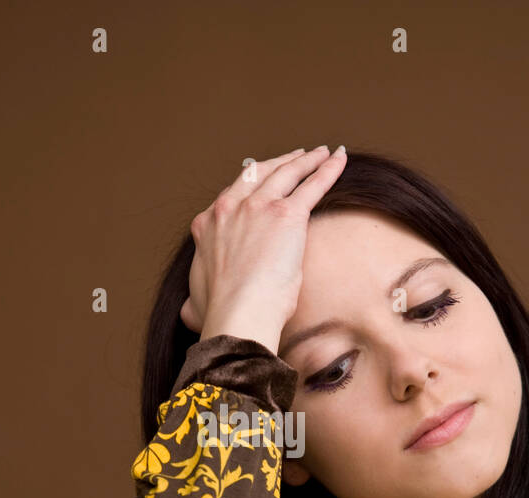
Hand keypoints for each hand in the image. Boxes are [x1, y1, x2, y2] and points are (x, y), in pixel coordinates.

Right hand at [179, 144, 347, 351]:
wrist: (237, 313)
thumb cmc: (220, 313)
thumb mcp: (194, 302)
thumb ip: (194, 299)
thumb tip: (190, 312)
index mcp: (207, 224)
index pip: (231, 195)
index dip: (250, 187)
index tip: (262, 184)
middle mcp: (229, 208)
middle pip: (258, 174)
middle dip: (279, 162)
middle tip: (296, 158)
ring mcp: (257, 207)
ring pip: (286, 172)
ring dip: (306, 160)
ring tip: (320, 154)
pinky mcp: (287, 214)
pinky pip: (312, 185)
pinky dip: (328, 169)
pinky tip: (338, 160)